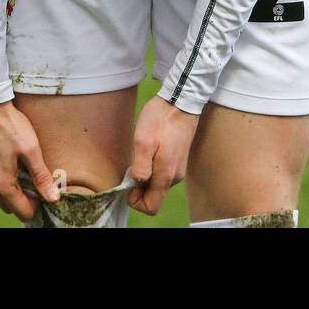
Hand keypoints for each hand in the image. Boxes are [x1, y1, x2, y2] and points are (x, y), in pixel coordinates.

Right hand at [0, 101, 58, 221]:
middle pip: (13, 207)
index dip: (39, 205)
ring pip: (4, 198)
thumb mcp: (31, 150)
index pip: (23, 212)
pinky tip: (18, 166)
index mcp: (2, 185)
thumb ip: (41, 177)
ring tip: (30, 172)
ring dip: (17, 192)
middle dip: (28, 200)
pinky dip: (9, 183)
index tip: (48, 190)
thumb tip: (53, 198)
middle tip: (41, 181)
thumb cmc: (11, 127)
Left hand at [127, 95, 199, 214]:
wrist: (180, 101)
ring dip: (145, 177)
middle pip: (154, 196)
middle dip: (139, 188)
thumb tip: (138, 184)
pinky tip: (149, 151)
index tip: (128, 183)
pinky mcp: (178, 160)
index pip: (151, 207)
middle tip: (132, 165)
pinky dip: (152, 169)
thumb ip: (140, 167)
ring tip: (140, 154)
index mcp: (166, 175)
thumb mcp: (142, 141)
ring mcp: (178, 169)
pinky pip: (162, 174)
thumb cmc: (160, 119)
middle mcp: (174, 177)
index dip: (136, 201)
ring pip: (157, 185)